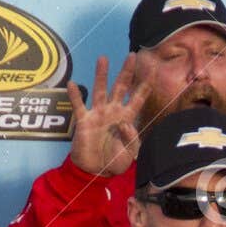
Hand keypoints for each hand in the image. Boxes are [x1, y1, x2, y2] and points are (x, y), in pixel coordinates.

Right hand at [67, 54, 150, 176]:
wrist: (95, 171)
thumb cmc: (114, 162)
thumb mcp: (129, 154)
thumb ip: (131, 139)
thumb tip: (125, 122)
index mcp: (126, 119)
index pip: (138, 100)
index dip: (144, 87)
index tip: (153, 72)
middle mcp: (113, 112)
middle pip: (121, 88)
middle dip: (126, 72)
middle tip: (132, 56)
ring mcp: (98, 114)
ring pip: (100, 90)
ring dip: (101, 75)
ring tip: (103, 59)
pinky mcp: (84, 121)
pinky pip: (78, 106)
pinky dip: (75, 96)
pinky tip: (72, 84)